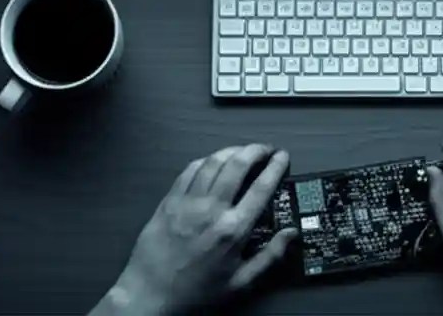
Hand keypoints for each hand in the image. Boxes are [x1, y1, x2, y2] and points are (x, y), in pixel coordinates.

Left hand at [92, 144, 296, 315]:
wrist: (151, 292)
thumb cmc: (196, 291)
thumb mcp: (240, 282)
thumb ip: (270, 256)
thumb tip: (292, 233)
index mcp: (233, 229)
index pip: (261, 188)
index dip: (275, 167)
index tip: (282, 157)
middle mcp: (211, 210)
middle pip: (237, 164)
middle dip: (255, 150)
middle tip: (265, 149)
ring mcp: (188, 202)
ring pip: (213, 162)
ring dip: (232, 151)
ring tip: (243, 151)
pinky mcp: (169, 201)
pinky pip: (190, 170)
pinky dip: (206, 160)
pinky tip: (213, 162)